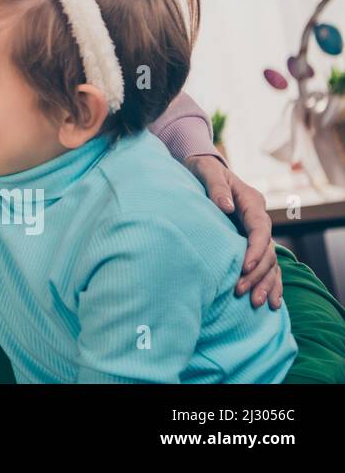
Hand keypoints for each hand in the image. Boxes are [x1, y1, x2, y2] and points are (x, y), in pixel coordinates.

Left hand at [184, 154, 282, 309]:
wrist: (204, 169)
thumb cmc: (204, 170)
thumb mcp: (207, 173)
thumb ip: (216, 189)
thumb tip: (227, 208)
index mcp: (251, 202)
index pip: (260, 229)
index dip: (255, 249)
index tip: (244, 267)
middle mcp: (258, 218)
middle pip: (267, 250)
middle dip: (257, 273)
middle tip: (241, 291)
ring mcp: (257, 231)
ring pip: (270, 261)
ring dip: (265, 282)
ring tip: (255, 303)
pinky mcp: (250, 241)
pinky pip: (266, 265)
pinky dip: (269, 282)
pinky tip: (270, 302)